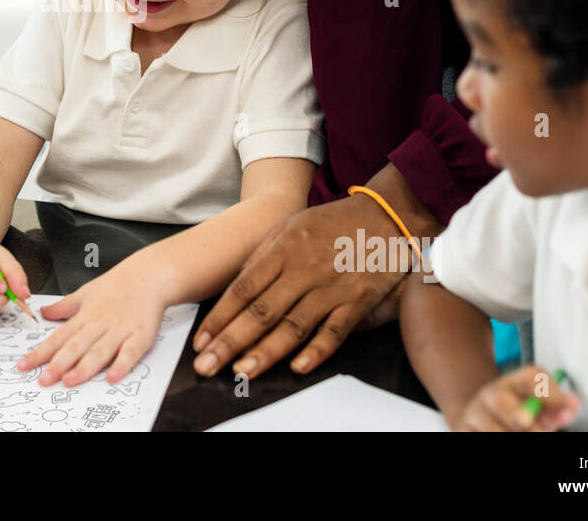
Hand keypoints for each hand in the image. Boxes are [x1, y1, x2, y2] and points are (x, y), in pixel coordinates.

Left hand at [17, 257, 168, 387]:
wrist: (149, 275)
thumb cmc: (118, 285)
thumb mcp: (86, 292)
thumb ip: (64, 307)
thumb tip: (43, 313)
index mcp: (85, 316)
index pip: (58, 337)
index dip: (40, 352)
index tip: (24, 366)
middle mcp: (99, 325)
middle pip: (76, 346)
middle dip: (58, 364)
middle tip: (43, 380)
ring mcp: (120, 331)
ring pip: (99, 351)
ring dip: (84, 367)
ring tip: (69, 381)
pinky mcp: (140, 336)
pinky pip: (130, 353)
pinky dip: (121, 365)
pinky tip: (112, 378)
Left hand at [192, 193, 411, 379]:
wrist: (386, 214)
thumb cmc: (332, 222)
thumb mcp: (290, 225)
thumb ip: (262, 255)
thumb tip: (235, 285)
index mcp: (283, 249)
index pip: (243, 289)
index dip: (219, 317)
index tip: (200, 340)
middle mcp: (304, 269)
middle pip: (262, 311)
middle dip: (231, 341)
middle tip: (207, 365)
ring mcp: (331, 287)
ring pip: (294, 325)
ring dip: (266, 352)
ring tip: (242, 372)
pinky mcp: (358, 301)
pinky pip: (335, 330)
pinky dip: (317, 350)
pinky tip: (297, 367)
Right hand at [454, 366, 578, 430]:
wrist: (475, 420)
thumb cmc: (512, 415)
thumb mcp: (533, 406)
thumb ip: (554, 407)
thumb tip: (571, 404)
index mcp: (512, 384)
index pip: (531, 376)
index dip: (549, 393)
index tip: (565, 411)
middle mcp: (489, 395)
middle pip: (501, 400)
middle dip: (520, 417)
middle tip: (540, 431)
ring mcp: (473, 414)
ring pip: (490, 428)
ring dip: (511, 436)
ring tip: (521, 437)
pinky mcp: (460, 430)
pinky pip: (477, 437)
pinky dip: (496, 439)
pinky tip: (503, 435)